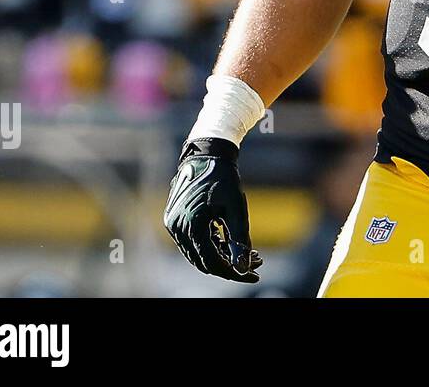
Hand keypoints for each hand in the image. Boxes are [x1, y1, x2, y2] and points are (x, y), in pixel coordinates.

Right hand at [164, 137, 262, 282]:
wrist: (206, 155)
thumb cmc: (224, 178)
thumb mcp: (236, 208)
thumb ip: (240, 239)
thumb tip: (244, 268)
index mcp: (191, 224)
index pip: (212, 261)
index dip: (234, 271)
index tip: (254, 274)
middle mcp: (176, 227)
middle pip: (203, 261)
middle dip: (230, 265)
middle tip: (256, 263)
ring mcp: (172, 224)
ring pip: (198, 253)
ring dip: (221, 257)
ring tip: (248, 253)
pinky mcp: (174, 221)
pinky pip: (193, 242)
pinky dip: (211, 246)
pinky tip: (230, 243)